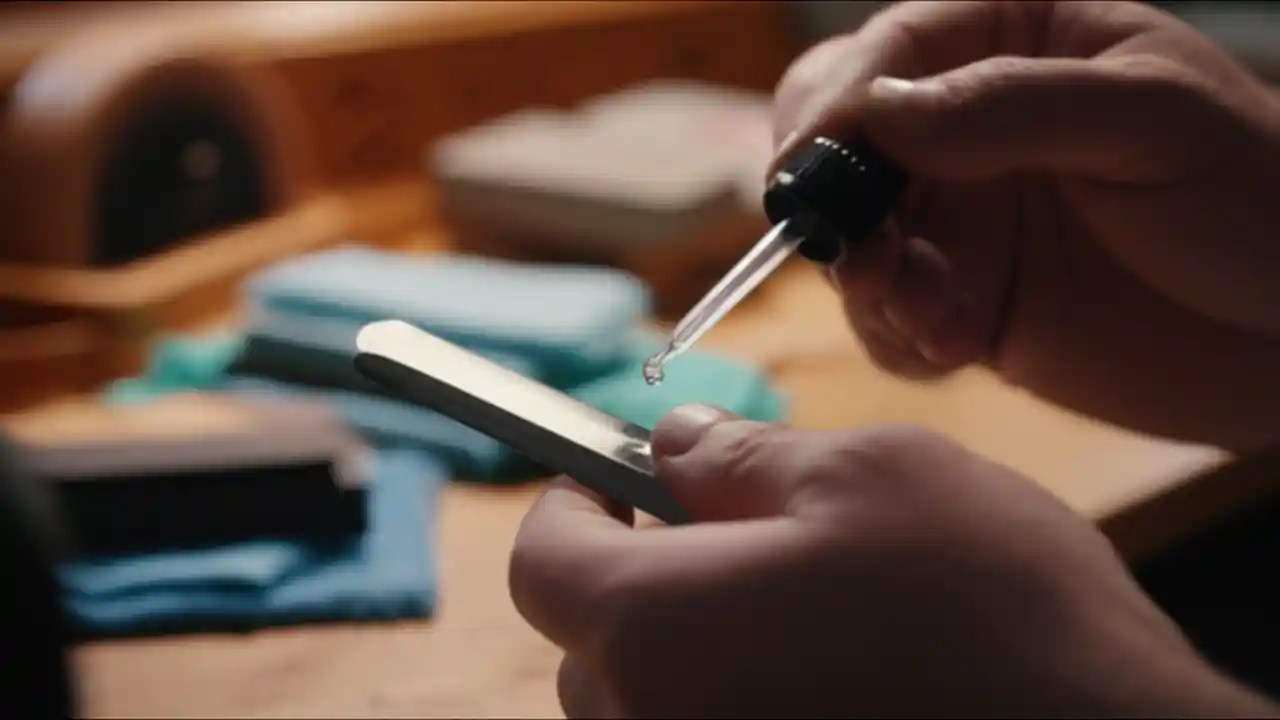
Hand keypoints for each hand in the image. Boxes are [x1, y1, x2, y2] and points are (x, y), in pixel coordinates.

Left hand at [510, 406, 1270, 716]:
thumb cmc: (997, 614)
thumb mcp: (872, 476)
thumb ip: (745, 458)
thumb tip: (678, 447)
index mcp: (656, 631)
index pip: (543, 561)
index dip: (572, 504)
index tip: (614, 476)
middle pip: (589, 644)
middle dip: (640, 574)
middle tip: (732, 532)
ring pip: (649, 705)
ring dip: (692, 645)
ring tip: (800, 607)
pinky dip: (738, 697)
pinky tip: (826, 671)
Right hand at [772, 1, 1279, 449]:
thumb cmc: (1259, 200)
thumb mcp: (1152, 123)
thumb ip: (1011, 108)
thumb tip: (878, 114)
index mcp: (1012, 43)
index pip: (883, 54)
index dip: (834, 109)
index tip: (809, 169)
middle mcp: (967, 129)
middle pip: (837, 148)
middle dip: (832, 204)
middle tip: (866, 255)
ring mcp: (964, 222)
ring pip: (852, 244)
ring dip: (870, 285)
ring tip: (935, 315)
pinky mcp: (968, 304)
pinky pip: (890, 320)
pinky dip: (901, 338)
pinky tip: (959, 347)